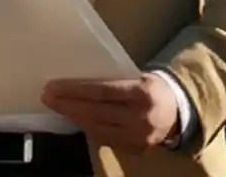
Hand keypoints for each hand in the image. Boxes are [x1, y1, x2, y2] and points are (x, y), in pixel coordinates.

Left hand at [42, 73, 179, 154]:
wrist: (178, 112)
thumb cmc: (152, 87)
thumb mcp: (138, 76)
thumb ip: (114, 80)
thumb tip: (77, 79)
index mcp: (142, 92)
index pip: (102, 91)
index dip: (75, 90)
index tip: (53, 86)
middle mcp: (140, 117)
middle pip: (95, 111)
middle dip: (68, 104)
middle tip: (47, 96)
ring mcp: (137, 137)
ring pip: (96, 128)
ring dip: (73, 116)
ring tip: (56, 106)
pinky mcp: (134, 149)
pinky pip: (104, 138)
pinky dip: (87, 127)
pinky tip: (75, 118)